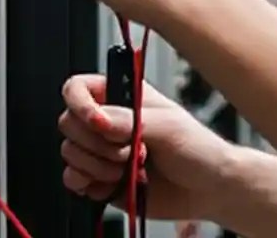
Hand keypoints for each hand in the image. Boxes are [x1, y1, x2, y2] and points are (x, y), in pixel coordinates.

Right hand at [59, 73, 239, 221]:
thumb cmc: (198, 150)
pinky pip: (72, 179)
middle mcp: (109, 122)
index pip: (79, 87)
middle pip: (69, 123)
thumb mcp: (170, 127)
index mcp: (125, 98)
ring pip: (69, 152)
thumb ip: (131, 121)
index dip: (80, 104)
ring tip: (127, 168)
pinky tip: (110, 183)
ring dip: (96, 165)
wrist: (207, 190)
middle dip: (95, 142)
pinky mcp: (100, 179)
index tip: (99, 123)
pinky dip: (86, 183)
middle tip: (127, 150)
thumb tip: (99, 120)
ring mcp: (103, 152)